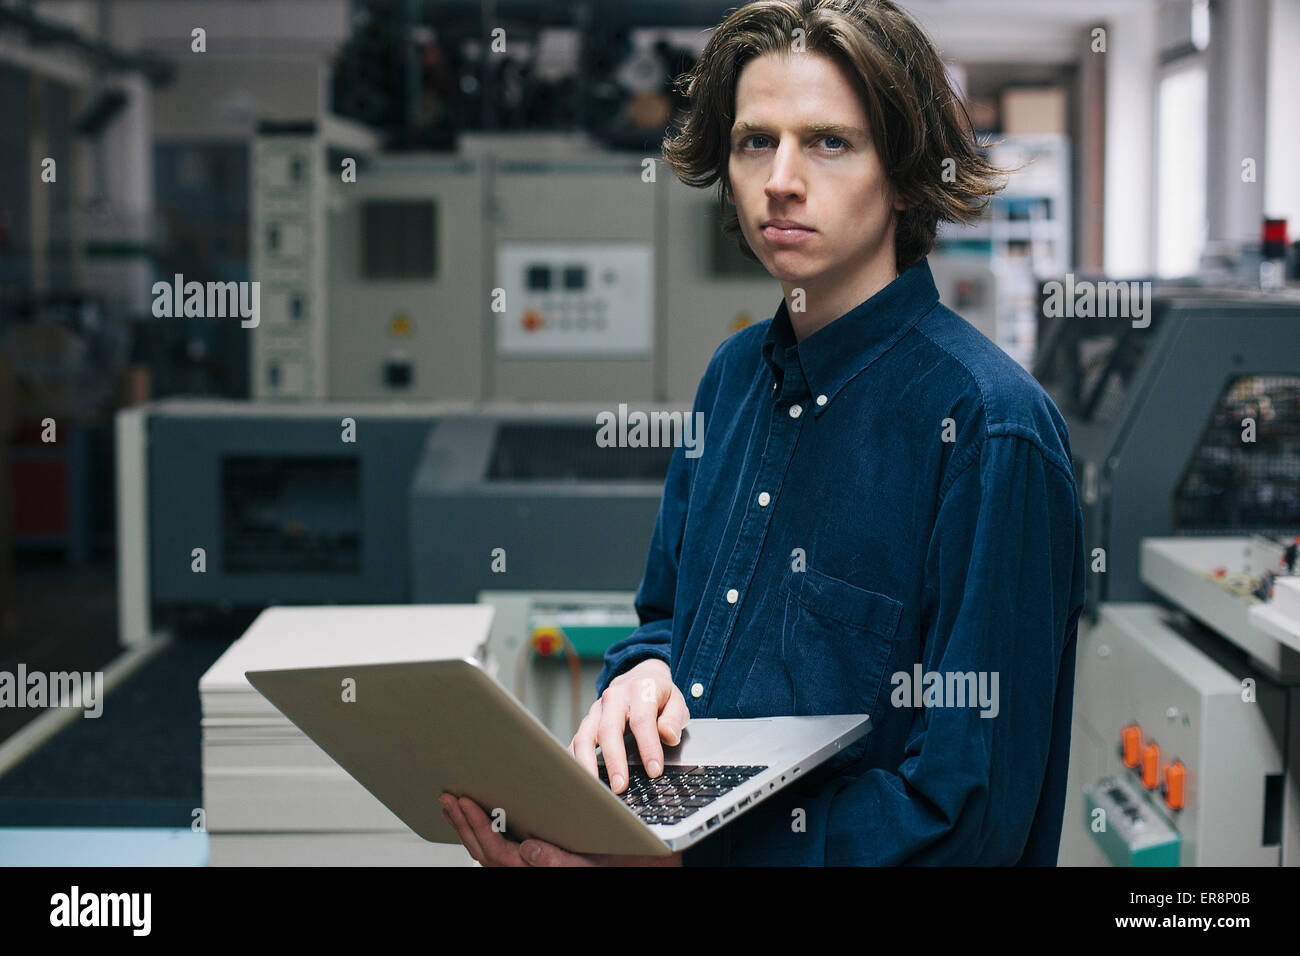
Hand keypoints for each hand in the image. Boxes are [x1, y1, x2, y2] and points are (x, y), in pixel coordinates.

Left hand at [440, 793, 682, 866]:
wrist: (653, 869)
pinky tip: (482, 817)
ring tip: (455, 803)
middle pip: (487, 855)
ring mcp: (537, 869)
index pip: (499, 854)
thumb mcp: (600, 863)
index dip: (478, 829)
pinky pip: (505, 852)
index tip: (464, 802)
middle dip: (465, 825)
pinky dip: (487, 833)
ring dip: (470, 829)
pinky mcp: (543, 862)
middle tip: (448, 795)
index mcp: (549, 872)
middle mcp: (537, 872)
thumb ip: (562, 863)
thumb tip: (527, 851)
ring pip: (492, 855)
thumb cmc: (633, 862)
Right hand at [569, 658, 689, 793]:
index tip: (654, 771)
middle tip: (620, 786)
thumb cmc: (659, 695)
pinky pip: (576, 741)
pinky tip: (580, 778)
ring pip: (585, 736)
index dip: (648, 747)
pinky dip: (575, 760)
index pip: (642, 720)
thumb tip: (668, 736)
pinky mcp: (588, 721)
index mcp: (640, 690)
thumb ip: (674, 719)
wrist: (640, 677)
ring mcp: (597, 709)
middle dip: (614, 760)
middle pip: (608, 729)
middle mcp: (615, 697)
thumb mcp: (676, 701)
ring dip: (588, 763)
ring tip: (596, 788)